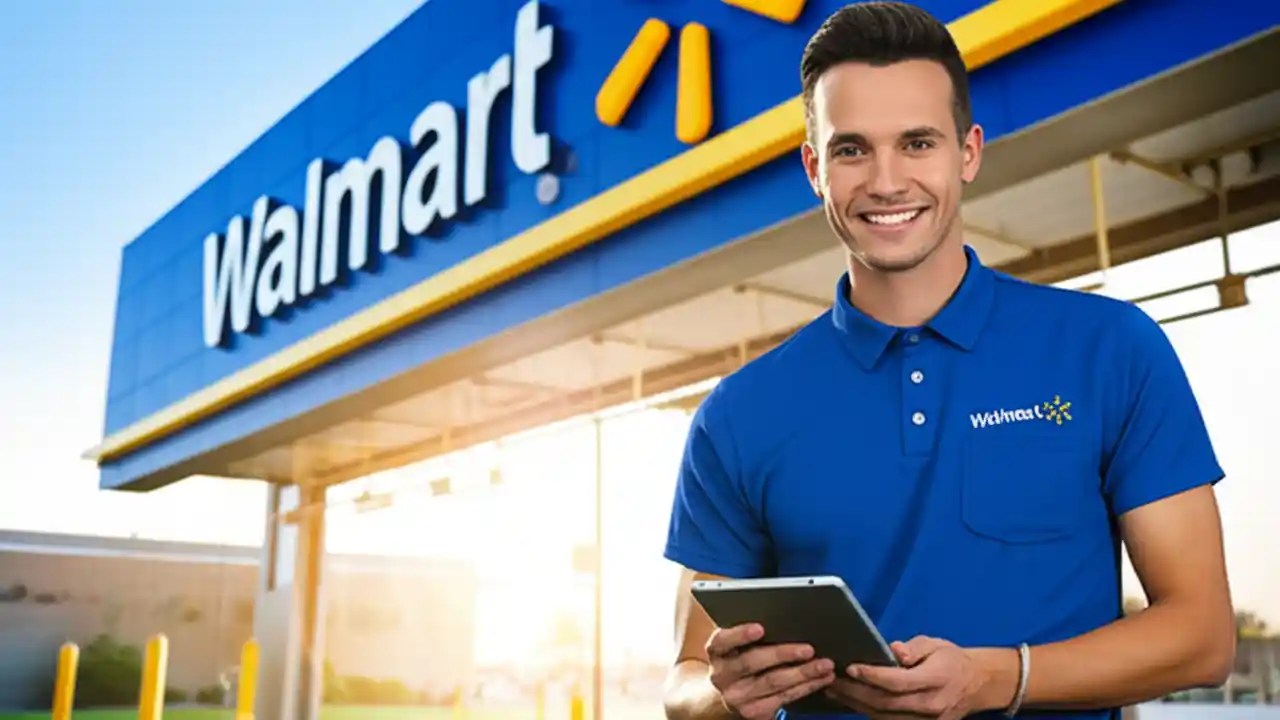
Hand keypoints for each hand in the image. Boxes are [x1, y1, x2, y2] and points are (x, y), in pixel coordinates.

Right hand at [705, 623, 836, 719]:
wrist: (726, 693)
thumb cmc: (739, 657)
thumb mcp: (736, 643)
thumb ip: (752, 632)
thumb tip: (787, 617)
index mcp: (716, 650)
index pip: (723, 640)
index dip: (740, 634)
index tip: (760, 628)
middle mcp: (721, 675)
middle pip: (752, 663)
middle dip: (783, 654)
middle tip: (809, 649)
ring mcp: (736, 697)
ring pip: (773, 683)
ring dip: (803, 674)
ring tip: (825, 664)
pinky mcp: (753, 712)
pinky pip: (783, 698)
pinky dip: (806, 687)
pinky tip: (821, 679)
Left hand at [823, 636, 1016, 719]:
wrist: (978, 685)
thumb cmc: (952, 660)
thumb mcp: (936, 644)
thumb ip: (915, 647)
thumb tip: (893, 651)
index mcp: (936, 679)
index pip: (899, 682)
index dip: (873, 676)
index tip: (851, 667)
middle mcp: (931, 704)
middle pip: (886, 703)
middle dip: (855, 692)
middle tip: (831, 679)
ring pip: (884, 717)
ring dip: (856, 704)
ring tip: (834, 690)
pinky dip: (868, 712)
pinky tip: (852, 701)